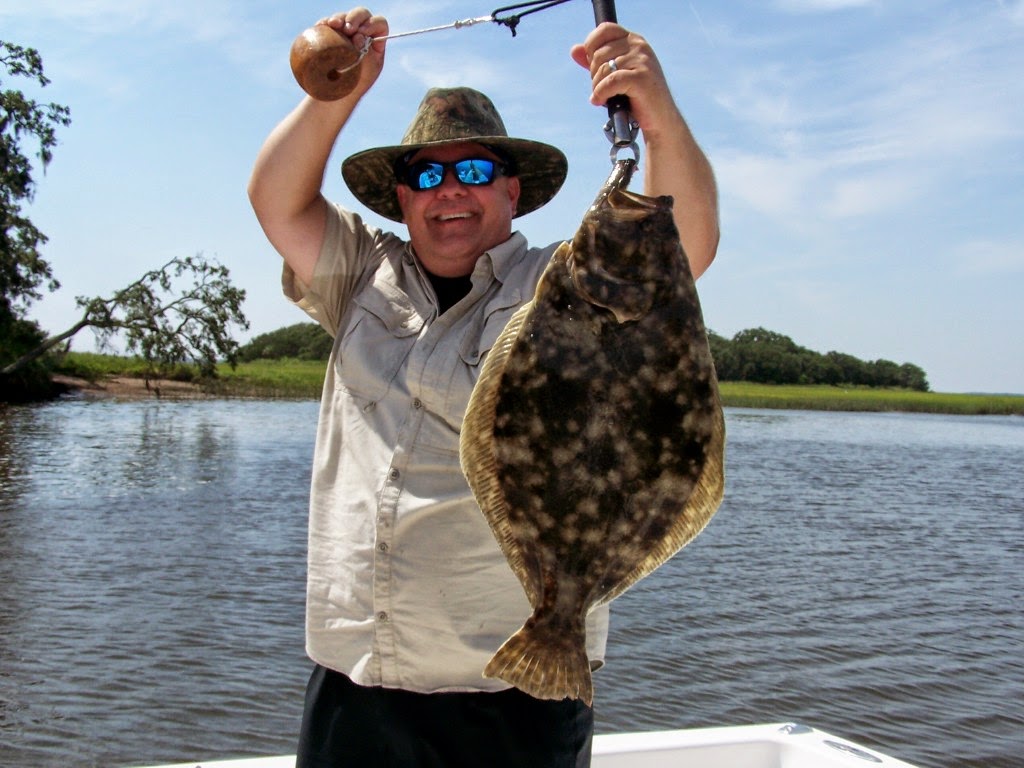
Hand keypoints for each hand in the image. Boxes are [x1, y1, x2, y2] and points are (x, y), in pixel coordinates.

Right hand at [316, 7, 389, 96]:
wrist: (334, 96)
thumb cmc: (354, 85)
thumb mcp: (365, 70)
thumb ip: (365, 51)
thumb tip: (359, 35)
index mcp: (375, 41)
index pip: (379, 24)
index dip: (372, 24)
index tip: (363, 32)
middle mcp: (361, 34)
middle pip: (362, 15)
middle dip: (355, 18)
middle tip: (348, 29)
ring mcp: (344, 33)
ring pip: (344, 17)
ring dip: (339, 18)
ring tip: (333, 24)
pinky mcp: (328, 35)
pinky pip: (327, 23)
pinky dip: (325, 22)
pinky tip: (322, 25)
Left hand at [570, 23, 676, 140]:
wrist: (659, 119)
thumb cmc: (636, 97)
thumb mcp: (614, 74)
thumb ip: (595, 61)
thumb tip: (574, 50)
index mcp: (633, 40)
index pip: (604, 29)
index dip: (591, 47)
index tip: (594, 67)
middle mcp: (639, 46)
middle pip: (598, 53)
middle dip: (594, 75)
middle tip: (603, 89)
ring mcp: (642, 61)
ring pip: (602, 69)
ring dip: (597, 87)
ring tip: (606, 97)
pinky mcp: (641, 78)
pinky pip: (609, 82)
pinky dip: (601, 93)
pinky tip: (601, 101)